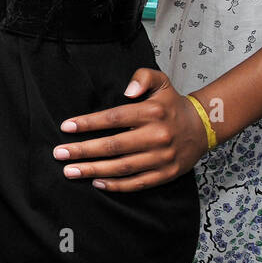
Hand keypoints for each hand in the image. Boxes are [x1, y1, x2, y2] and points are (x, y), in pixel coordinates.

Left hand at [52, 68, 207, 191]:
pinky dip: (117, 185)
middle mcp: (157, 136)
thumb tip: (127, 91)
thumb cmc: (171, 104)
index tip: (65, 127)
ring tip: (70, 171)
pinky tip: (96, 182)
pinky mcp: (166, 174)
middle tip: (59, 154)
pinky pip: (138, 183)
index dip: (88, 123)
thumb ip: (143, 77)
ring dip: (93, 170)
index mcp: (152, 112)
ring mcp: (162, 158)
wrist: (203, 127)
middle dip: (83, 151)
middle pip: (113, 146)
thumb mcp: (160, 81)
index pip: (114, 118)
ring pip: (122, 167)